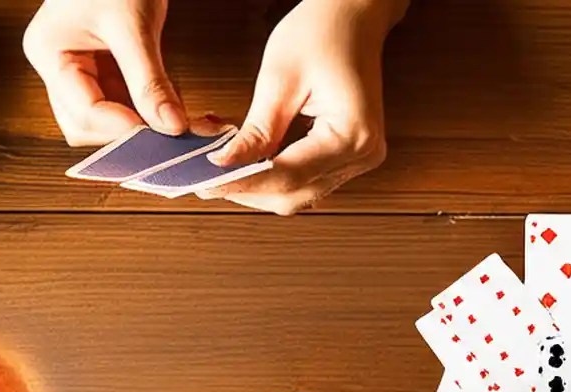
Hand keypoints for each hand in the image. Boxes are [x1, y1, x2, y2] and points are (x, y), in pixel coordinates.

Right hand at [23, 0, 187, 145]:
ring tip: (187, 127)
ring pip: (113, 120)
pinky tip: (183, 113)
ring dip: (149, 127)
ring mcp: (85, 69)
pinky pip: (130, 103)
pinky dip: (156, 112)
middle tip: (177, 139)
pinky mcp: (109, 69)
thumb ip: (151, 81)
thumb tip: (172, 127)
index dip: (123, 130)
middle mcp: (62, 66)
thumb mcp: (133, 26)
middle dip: (133, 134)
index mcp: (50, 53)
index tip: (163, 139)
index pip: (83, 112)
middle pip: (92, 126)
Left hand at [197, 0, 407, 214]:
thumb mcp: (280, 79)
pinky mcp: (351, 154)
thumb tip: (225, 164)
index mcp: (351, 135)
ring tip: (224, 170)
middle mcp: (363, 154)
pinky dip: (277, 176)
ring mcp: (360, 157)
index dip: (242, 182)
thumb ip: (255, 131)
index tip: (207, 181)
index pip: (287, 175)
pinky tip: (251, 163)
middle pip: (295, 195)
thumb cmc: (324, 32)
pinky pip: (309, 179)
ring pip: (300, 194)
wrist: (354, 16)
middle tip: (207, 180)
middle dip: (248, 191)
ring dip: (260, 187)